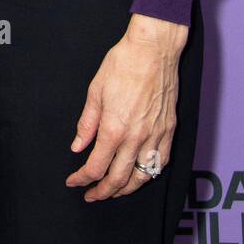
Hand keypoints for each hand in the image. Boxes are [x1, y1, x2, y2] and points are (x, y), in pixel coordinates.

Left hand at [65, 14, 187, 200]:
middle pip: (118, 179)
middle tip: (91, 195)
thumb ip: (87, 124)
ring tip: (114, 190)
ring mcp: (155, 135)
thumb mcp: (95, 90)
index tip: (74, 181)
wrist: (153, 49)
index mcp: (114, 128)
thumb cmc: (123, 64)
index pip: (96, 167)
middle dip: (102, 192)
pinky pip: (161, 161)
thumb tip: (77, 147)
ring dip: (126, 189)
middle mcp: (136, 137)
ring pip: (143, 177)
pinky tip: (141, 174)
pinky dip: (150, 174)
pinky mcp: (169, 129)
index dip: (82, 179)